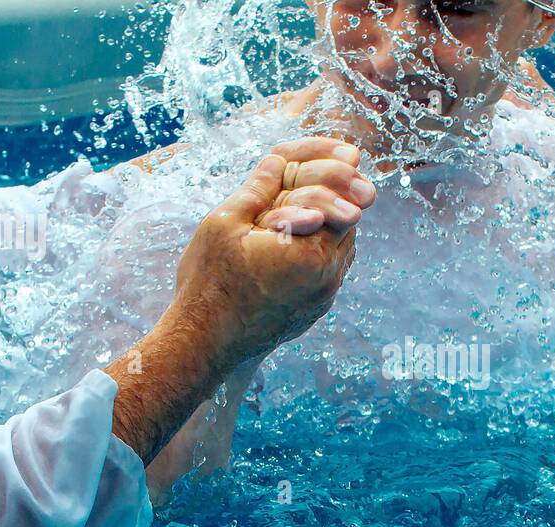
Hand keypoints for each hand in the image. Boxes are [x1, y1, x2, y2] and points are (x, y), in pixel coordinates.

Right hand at [171, 137, 374, 367]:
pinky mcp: (314, 311)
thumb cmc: (210, 283)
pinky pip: (330, 272)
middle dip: (341, 197)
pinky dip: (323, 250)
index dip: (340, 177)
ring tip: (317, 204)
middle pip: (348, 226)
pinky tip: (302, 238)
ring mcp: (322, 298)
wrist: (204, 343)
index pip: (342, 203)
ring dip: (332, 225)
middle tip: (347, 171)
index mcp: (311, 253)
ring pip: (342, 250)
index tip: (350, 154)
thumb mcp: (225, 224)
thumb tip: (277, 161)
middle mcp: (326, 278)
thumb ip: (257, 189)